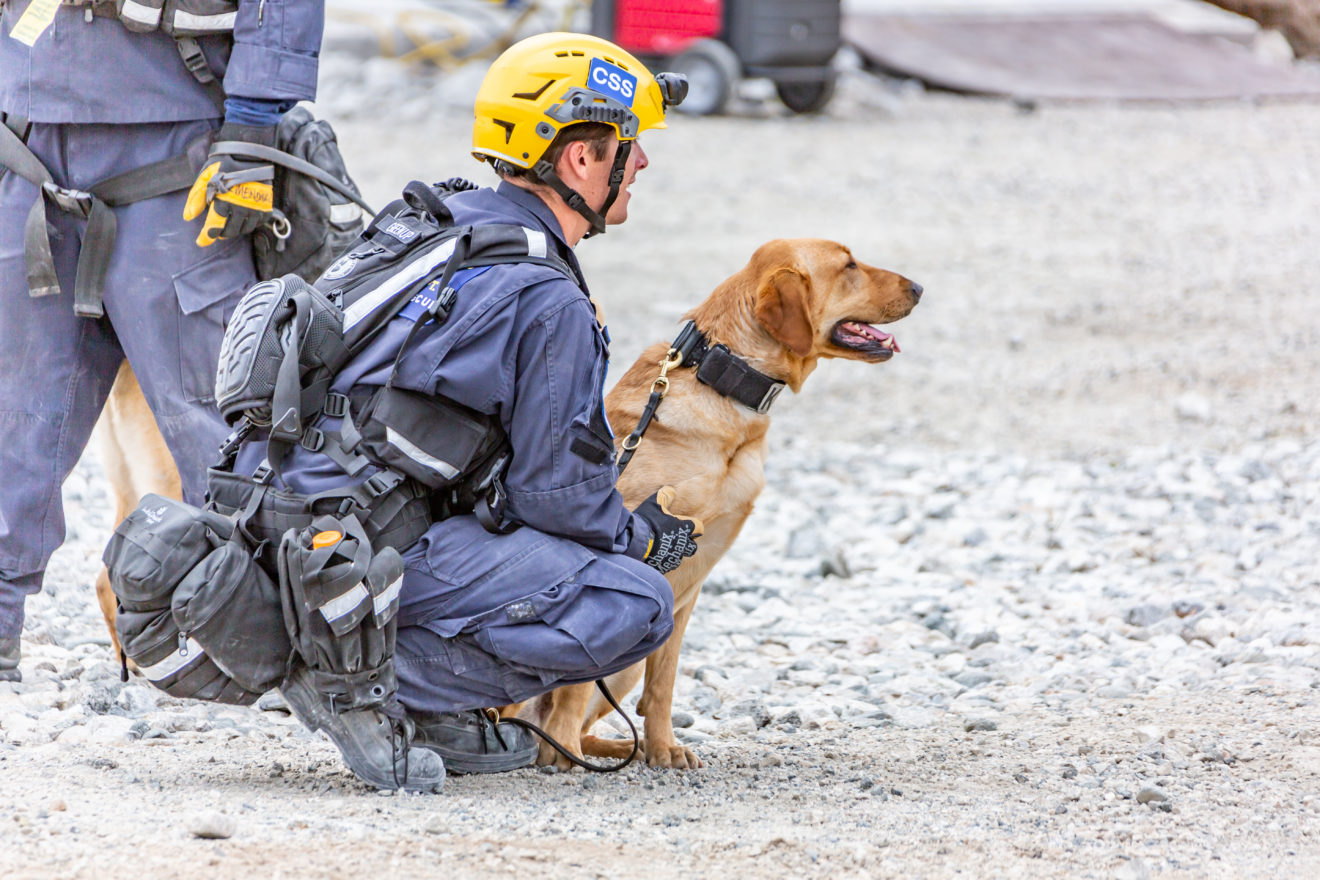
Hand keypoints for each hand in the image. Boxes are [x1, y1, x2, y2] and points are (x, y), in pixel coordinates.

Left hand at [183, 122, 276, 246]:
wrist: (250, 150)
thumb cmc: (224, 161)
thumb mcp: (205, 177)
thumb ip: (196, 198)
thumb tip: (188, 217)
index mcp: (224, 201)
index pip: (214, 227)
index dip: (206, 237)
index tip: (201, 242)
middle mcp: (241, 208)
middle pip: (230, 231)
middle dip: (220, 233)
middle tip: (215, 230)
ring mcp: (255, 207)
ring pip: (244, 229)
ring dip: (235, 230)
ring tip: (228, 225)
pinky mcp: (266, 205)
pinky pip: (257, 223)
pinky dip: (249, 225)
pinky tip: (243, 220)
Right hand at [634, 487, 701, 574]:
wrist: (635, 542)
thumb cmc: (647, 521)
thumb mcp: (654, 504)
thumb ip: (665, 496)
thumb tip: (671, 489)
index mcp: (684, 528)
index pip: (699, 528)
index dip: (694, 526)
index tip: (686, 524)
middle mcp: (682, 544)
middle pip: (693, 547)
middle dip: (687, 543)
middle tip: (677, 539)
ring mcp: (673, 557)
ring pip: (680, 557)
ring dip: (674, 553)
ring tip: (663, 548)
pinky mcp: (664, 566)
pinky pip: (667, 565)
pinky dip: (663, 561)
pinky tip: (655, 556)